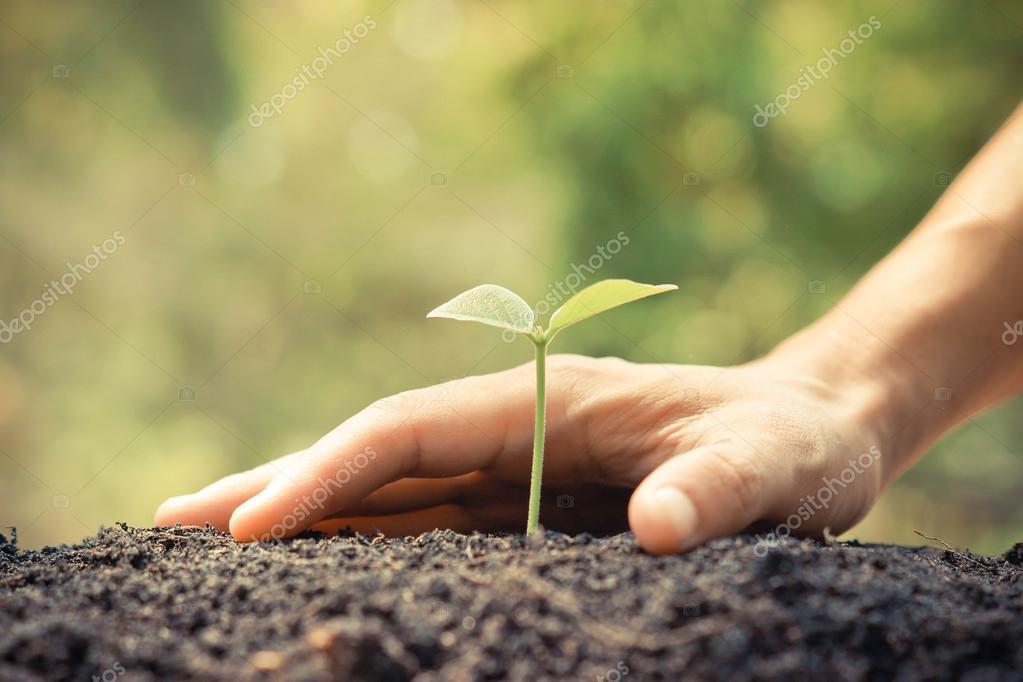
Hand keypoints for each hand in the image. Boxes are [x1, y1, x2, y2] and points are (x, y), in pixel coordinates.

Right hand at [155, 354, 885, 553]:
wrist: (810, 428)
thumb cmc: (790, 443)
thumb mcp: (773, 467)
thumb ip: (720, 490)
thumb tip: (660, 530)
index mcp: (548, 401)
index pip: (413, 431)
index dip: (330, 469)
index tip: (253, 522)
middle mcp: (515, 427)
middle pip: (376, 454)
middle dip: (280, 484)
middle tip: (173, 522)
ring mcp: (516, 465)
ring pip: (389, 487)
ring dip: (303, 511)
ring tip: (210, 542)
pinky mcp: (528, 502)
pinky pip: (427, 521)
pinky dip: (359, 537)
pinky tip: (315, 560)